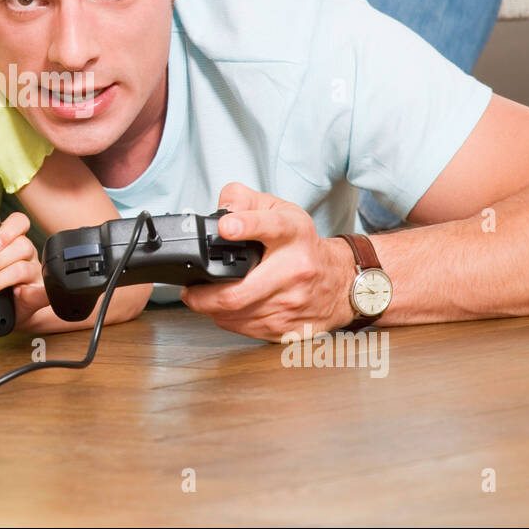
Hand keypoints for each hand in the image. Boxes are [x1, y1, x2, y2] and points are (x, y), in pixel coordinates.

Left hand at [0, 211, 47, 324]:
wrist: (9, 313)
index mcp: (13, 241)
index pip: (18, 223)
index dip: (7, 231)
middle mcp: (26, 254)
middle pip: (20, 246)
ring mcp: (34, 273)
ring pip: (22, 268)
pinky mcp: (39, 294)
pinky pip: (42, 291)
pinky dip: (33, 293)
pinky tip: (20, 294)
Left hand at [179, 183, 356, 340]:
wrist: (339, 282)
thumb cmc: (302, 245)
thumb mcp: (278, 210)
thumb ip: (243, 200)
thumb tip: (220, 209)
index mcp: (292, 234)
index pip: (271, 226)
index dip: (246, 225)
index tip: (227, 226)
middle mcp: (295, 269)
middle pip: (240, 291)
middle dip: (204, 294)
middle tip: (189, 290)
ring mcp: (292, 302)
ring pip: (237, 314)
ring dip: (211, 309)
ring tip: (203, 298)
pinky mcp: (288, 328)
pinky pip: (245, 329)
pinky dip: (228, 320)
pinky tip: (226, 309)